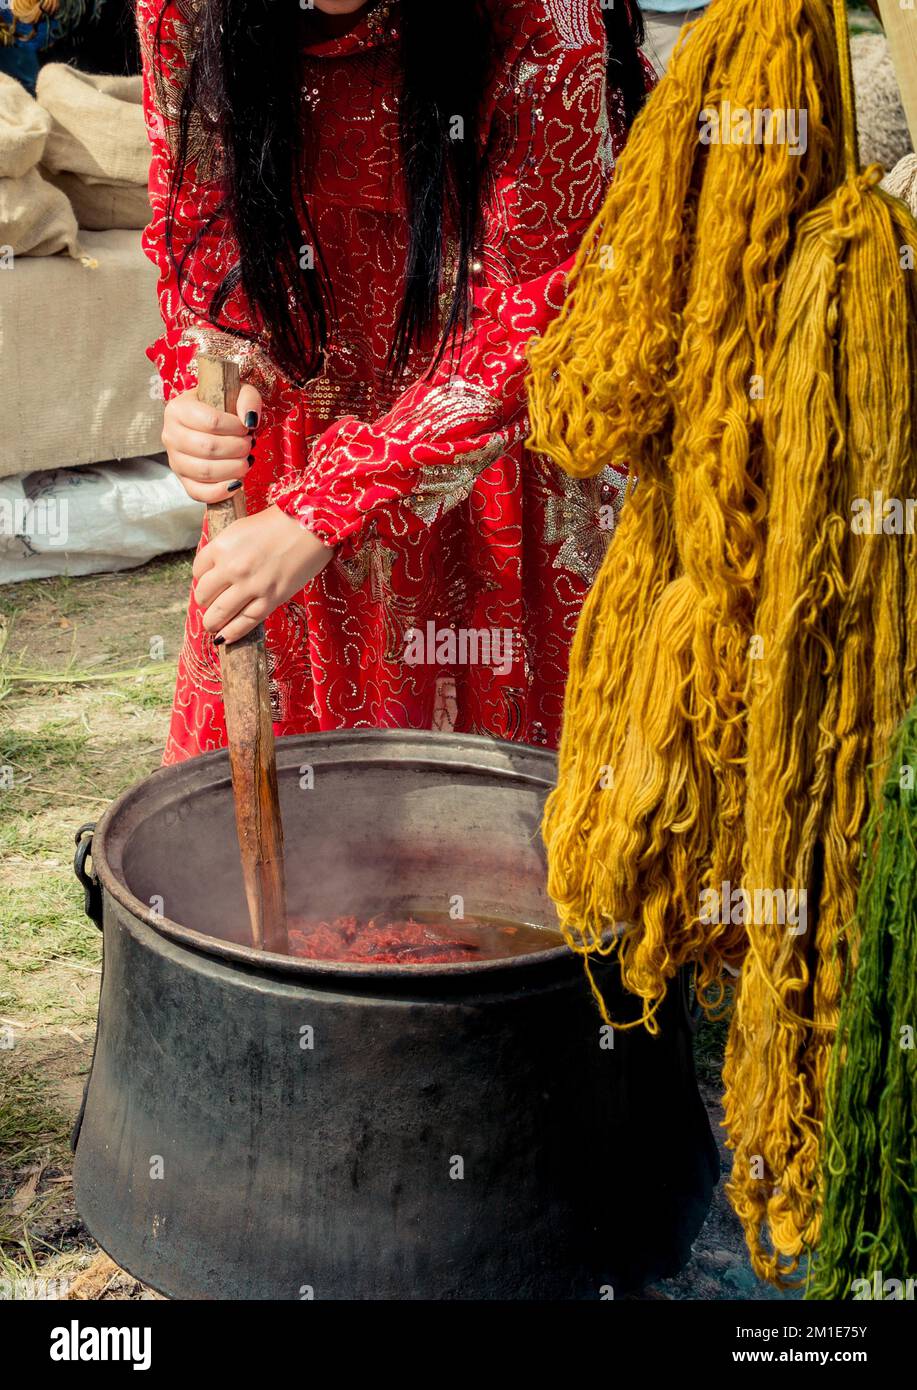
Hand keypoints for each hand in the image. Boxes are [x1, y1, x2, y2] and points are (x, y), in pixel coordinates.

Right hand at [162, 384, 261, 502]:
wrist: (211, 422)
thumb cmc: (224, 406)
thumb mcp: (238, 392)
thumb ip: (248, 399)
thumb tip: (250, 420)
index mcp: (178, 409)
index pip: (211, 422)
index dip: (235, 428)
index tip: (246, 427)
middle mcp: (170, 435)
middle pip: (208, 448)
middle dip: (237, 448)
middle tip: (249, 444)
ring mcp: (174, 460)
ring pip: (204, 472)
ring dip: (234, 469)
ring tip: (245, 460)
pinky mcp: (182, 480)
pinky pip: (198, 493)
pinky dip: (220, 492)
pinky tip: (237, 483)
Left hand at [193, 505, 334, 643]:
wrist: (312, 526)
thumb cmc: (279, 522)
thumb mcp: (242, 528)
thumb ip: (225, 548)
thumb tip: (215, 570)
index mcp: (222, 545)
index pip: (198, 570)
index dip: (203, 578)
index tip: (210, 582)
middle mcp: (232, 567)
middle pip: (204, 594)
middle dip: (206, 601)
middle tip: (212, 604)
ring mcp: (251, 585)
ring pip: (220, 613)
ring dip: (213, 623)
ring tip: (213, 627)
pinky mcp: (271, 599)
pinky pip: (245, 622)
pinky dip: (232, 632)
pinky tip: (225, 638)